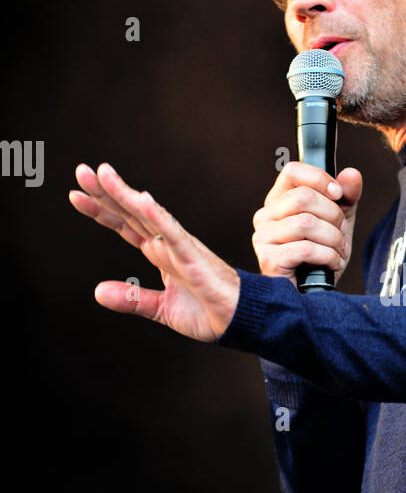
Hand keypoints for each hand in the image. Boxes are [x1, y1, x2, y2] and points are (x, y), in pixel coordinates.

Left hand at [69, 162, 240, 341]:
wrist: (242, 321)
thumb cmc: (211, 311)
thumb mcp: (161, 309)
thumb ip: (132, 299)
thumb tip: (98, 292)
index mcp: (159, 252)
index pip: (124, 225)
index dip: (100, 210)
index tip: (75, 195)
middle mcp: (167, 244)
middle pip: (130, 213)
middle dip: (105, 192)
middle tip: (81, 171)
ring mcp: (181, 248)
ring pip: (148, 215)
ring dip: (126, 194)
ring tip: (103, 174)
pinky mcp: (195, 258)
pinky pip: (175, 234)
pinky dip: (160, 217)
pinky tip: (144, 200)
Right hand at [252, 162, 362, 287]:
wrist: (315, 295)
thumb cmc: (322, 257)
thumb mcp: (339, 221)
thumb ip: (346, 197)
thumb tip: (352, 174)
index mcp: (278, 201)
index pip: (293, 171)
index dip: (320, 179)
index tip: (338, 195)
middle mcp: (265, 217)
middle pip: (303, 197)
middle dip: (334, 216)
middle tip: (341, 233)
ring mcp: (263, 238)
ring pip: (306, 223)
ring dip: (333, 239)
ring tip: (338, 251)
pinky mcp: (269, 260)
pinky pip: (305, 248)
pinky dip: (327, 256)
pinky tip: (331, 264)